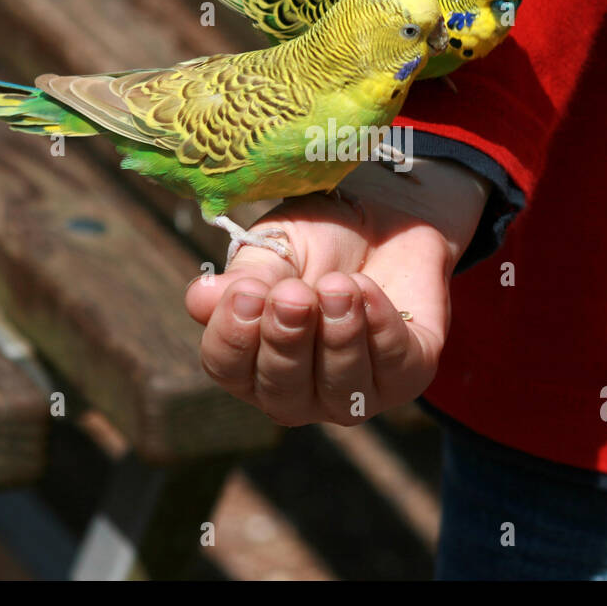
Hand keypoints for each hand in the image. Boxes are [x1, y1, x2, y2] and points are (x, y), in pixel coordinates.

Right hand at [185, 158, 487, 425]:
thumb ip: (246, 277)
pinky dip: (379, 326)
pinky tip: (367, 288)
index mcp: (252, 360)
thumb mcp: (276, 247)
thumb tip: (197, 299)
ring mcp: (355, 391)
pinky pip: (394, 365)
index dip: (233, 336)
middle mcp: (300, 390)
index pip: (228, 368)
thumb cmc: (319, 238)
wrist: (385, 214)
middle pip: (282, 391)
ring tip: (338, 286)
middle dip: (287, 341)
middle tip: (294, 293)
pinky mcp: (408, 374)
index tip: (246, 294)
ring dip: (338, 338)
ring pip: (341, 390)